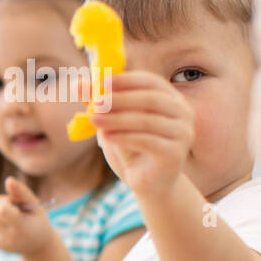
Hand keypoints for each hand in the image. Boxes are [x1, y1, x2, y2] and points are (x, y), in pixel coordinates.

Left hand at [0, 177, 53, 256]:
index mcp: (21, 229)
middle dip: (4, 202)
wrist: (37, 246)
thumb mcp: (35, 206)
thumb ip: (22, 193)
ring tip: (13, 214)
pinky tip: (8, 221)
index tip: (17, 203)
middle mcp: (6, 237)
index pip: (2, 210)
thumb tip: (8, 180)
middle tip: (17, 208)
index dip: (7, 201)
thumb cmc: (38, 222)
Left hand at [91, 71, 194, 198]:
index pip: (151, 81)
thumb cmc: (132, 146)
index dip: (127, 80)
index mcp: (171, 98)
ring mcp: (183, 133)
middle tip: (95, 103)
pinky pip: (148, 141)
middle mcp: (183, 113)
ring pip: (147, 121)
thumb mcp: (114, 121)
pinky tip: (106, 137)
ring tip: (93, 120)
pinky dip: (124, 137)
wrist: (148, 180)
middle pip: (151, 99)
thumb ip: (99, 103)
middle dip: (120, 99)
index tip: (102, 82)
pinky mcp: (175, 153)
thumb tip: (77, 84)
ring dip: (117, 119)